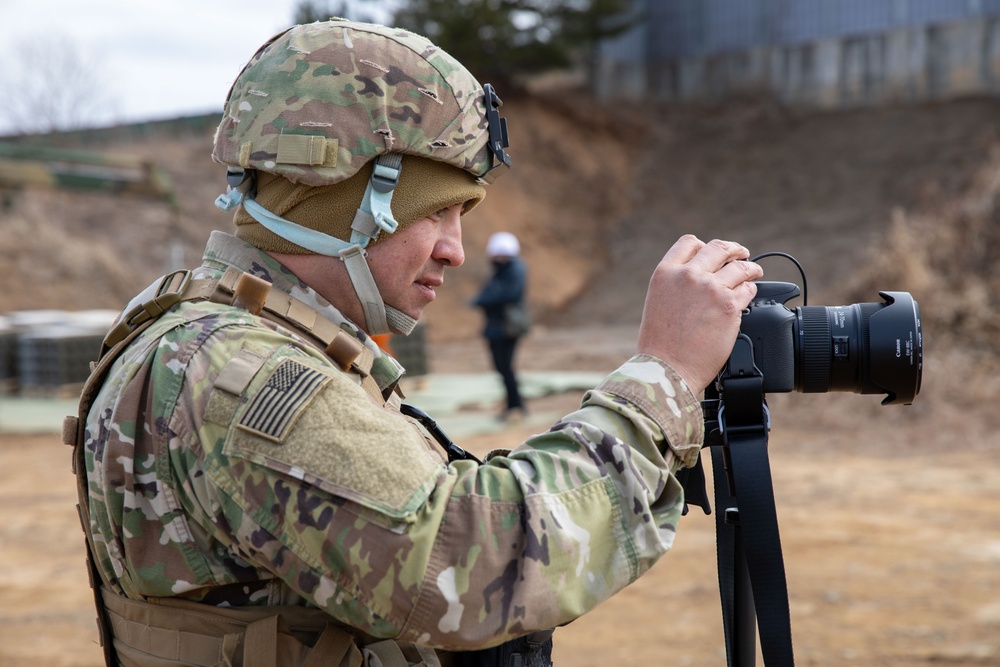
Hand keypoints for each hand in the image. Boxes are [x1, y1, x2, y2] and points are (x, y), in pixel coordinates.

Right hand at [637, 235, 762, 392]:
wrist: (667, 368)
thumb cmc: (659, 345)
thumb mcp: (658, 302)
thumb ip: (677, 285)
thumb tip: (700, 279)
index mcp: (665, 273)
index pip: (689, 243)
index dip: (704, 246)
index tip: (713, 254)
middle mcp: (688, 275)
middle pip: (719, 248)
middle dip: (734, 250)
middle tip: (742, 254)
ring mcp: (710, 289)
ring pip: (739, 267)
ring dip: (750, 268)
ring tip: (754, 272)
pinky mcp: (728, 306)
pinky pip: (748, 290)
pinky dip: (751, 290)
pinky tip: (749, 295)